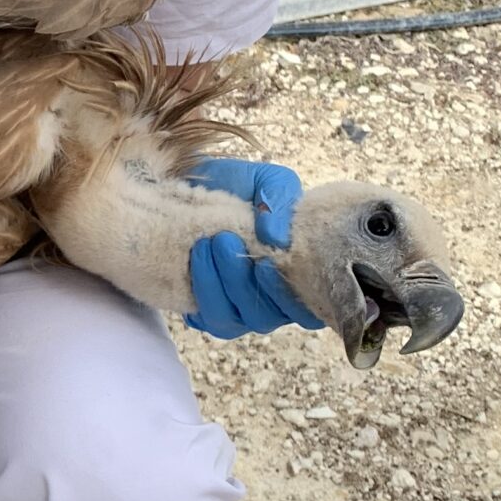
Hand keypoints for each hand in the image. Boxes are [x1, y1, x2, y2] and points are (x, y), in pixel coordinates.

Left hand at [184, 158, 323, 339]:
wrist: (194, 182)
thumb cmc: (240, 188)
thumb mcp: (269, 180)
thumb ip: (281, 197)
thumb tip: (275, 236)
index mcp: (298, 277)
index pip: (307, 313)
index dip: (289, 298)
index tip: (265, 263)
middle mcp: (270, 302)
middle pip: (263, 317)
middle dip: (241, 280)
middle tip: (224, 240)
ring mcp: (236, 310)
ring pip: (230, 320)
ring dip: (215, 284)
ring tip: (204, 244)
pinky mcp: (203, 310)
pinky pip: (203, 318)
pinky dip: (198, 292)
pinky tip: (192, 261)